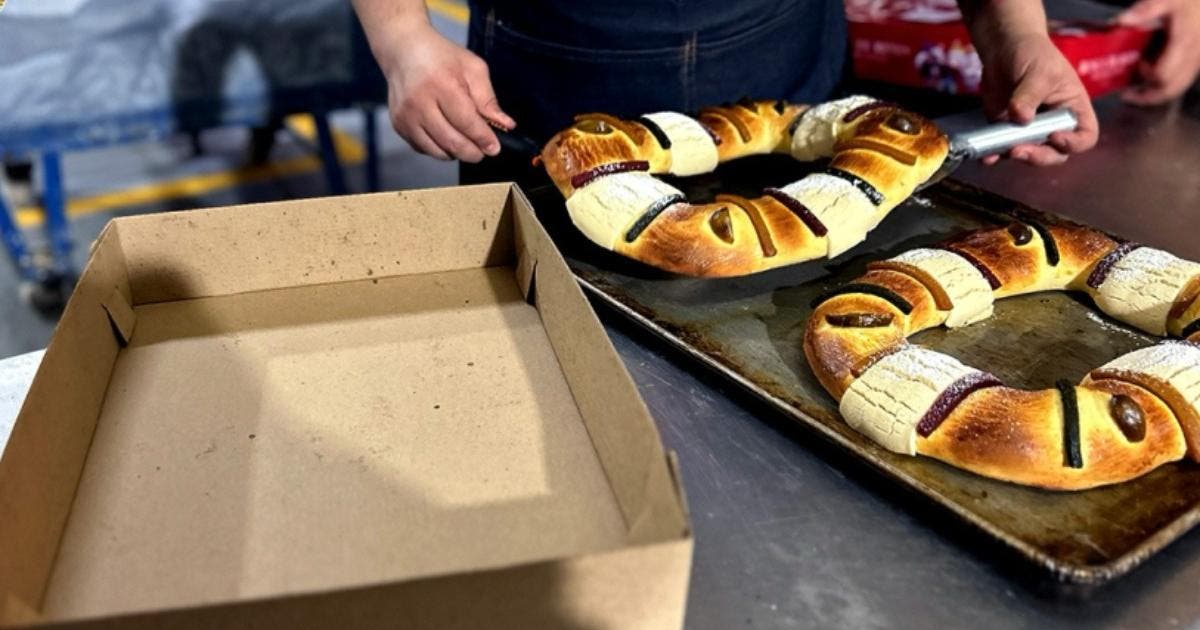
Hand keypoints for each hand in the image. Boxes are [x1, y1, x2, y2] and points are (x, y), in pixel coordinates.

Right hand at [374, 23, 515, 161]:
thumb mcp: (473, 68)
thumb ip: (489, 99)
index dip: (484, 139)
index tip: (494, 148)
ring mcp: (406, 117)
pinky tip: (446, 135)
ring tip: (466, 142)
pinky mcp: (399, 126)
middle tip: (483, 151)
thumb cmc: (441, 58)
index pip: (467, 123)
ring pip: (438, 152)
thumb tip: (506, 125)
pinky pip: (424, 149)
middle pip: (452, 142)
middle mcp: (420, 103)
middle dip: (473, 152)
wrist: (404, 51)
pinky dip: (440, 148)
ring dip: (457, 153)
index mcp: (441, 85)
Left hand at [976, 33, 1098, 165]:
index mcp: (1073, 109)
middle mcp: (1054, 124)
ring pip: (1028, 154)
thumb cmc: (1033, 53)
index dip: (1073, 143)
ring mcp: (1030, 130)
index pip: (1085, 136)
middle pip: (1055, 153)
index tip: (1054, 136)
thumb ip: (1030, 95)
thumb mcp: (1038, 71)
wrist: (1003, 48)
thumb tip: (1020, 118)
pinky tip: (985, 156)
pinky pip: (1002, 149)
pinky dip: (994, 154)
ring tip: (1000, 150)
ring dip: (1015, 156)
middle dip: (1039, 156)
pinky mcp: (1006, 130)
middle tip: (1019, 149)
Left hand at [1116, 0, 1199, 104]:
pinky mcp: (1198, 60)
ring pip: (1178, 87)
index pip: (1162, 75)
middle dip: (1147, 95)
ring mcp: (1197, 60)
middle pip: (1171, 89)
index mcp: (1183, 43)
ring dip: (1156, 93)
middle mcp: (1193, 56)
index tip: (1135, 67)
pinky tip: (1152, 79)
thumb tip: (1122, 20)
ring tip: (1137, 91)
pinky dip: (1167, 84)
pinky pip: (1183, 80)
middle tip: (1128, 94)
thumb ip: (1146, 9)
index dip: (1146, 75)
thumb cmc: (1189, 0)